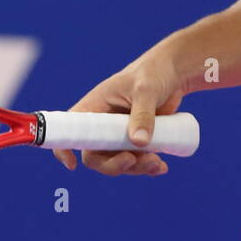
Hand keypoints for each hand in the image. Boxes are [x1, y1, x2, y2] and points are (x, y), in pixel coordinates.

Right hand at [51, 49, 186, 176]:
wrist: (175, 73)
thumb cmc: (153, 72)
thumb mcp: (146, 90)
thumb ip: (142, 115)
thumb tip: (139, 142)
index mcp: (95, 106)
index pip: (72, 128)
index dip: (65, 147)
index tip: (72, 165)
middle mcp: (103, 123)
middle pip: (96, 155)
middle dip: (113, 165)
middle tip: (132, 161)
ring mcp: (120, 134)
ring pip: (118, 161)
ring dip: (135, 168)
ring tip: (156, 162)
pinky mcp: (138, 141)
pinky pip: (138, 161)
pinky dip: (148, 167)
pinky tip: (161, 166)